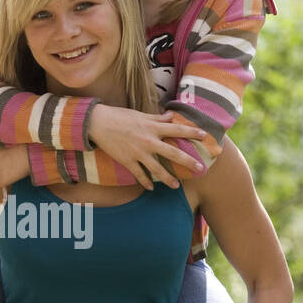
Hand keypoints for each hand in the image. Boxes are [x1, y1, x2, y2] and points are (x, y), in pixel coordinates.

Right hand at [88, 106, 206, 189]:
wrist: (98, 123)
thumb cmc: (119, 116)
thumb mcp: (140, 115)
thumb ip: (156, 118)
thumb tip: (170, 116)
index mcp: (153, 127)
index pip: (177, 129)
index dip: (192, 132)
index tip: (204, 136)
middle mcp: (149, 141)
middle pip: (173, 153)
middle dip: (188, 161)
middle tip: (200, 169)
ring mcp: (138, 153)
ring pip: (157, 169)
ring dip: (168, 179)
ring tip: (176, 186)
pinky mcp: (127, 161)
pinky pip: (139, 174)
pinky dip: (145, 182)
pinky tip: (151, 187)